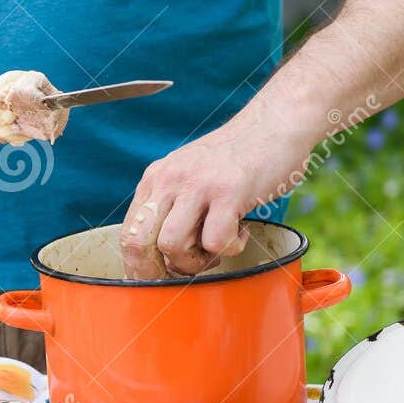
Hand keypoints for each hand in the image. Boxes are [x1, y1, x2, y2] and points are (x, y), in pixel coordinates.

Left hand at [120, 123, 312, 278]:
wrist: (276, 122)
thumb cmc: (238, 158)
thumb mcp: (192, 174)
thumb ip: (173, 205)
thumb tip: (160, 255)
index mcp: (156, 178)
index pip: (127, 233)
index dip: (138, 266)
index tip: (156, 279)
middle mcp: (169, 179)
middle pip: (138, 242)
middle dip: (157, 271)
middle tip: (183, 273)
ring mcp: (197, 185)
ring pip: (172, 245)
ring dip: (194, 262)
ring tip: (216, 249)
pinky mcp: (228, 191)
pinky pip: (215, 241)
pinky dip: (229, 249)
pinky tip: (241, 232)